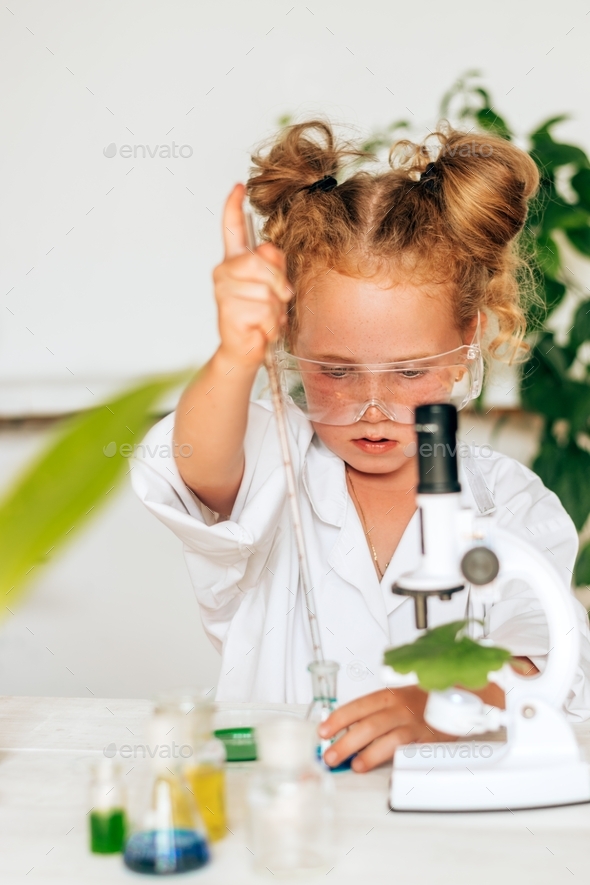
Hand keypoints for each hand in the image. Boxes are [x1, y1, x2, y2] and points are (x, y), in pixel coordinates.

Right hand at [213, 183, 292, 368]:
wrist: (244, 352)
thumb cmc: (258, 320)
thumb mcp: (273, 290)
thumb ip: (274, 267)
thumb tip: (268, 250)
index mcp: (236, 262)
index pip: (232, 230)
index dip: (234, 207)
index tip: (238, 187)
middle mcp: (224, 272)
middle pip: (260, 263)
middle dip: (278, 285)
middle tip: (277, 301)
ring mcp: (223, 292)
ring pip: (266, 292)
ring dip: (275, 312)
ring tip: (265, 320)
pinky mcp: (228, 312)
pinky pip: (264, 312)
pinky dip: (269, 326)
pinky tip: (258, 330)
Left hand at [318, 686, 454, 772]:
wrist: (457, 697)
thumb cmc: (421, 700)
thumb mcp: (395, 699)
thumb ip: (372, 713)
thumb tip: (344, 732)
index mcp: (389, 697)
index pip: (358, 707)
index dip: (338, 719)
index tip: (322, 732)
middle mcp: (401, 709)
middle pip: (369, 726)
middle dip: (346, 742)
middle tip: (330, 756)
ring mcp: (415, 726)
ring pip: (390, 740)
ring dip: (370, 755)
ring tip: (355, 766)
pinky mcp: (429, 742)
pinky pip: (413, 754)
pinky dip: (399, 764)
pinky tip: (388, 774)